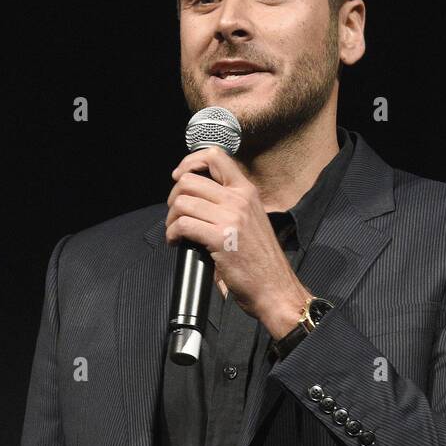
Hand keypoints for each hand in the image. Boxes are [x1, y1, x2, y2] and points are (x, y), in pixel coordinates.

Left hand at [166, 146, 310, 338]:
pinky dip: (172, 234)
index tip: (179, 176)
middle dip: (174, 197)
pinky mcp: (219, 238)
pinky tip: (176, 243)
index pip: (215, 156)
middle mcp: (239, 199)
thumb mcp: (253, 221)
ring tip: (175, 232)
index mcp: (247, 192)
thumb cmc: (262, 261)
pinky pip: (183, 225)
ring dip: (171, 218)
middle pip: (189, 180)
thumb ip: (231, 205)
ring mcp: (230, 217)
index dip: (190, 162)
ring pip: (182, 202)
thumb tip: (200, 199)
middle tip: (175, 214)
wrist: (275, 288)